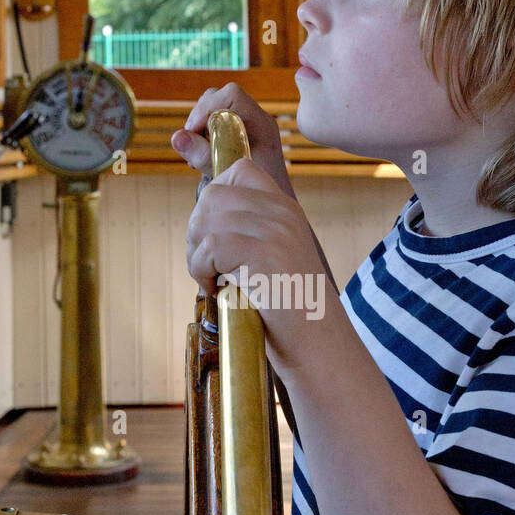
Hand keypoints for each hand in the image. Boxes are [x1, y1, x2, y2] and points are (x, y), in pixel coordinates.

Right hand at [171, 83, 293, 198]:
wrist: (272, 207)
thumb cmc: (255, 193)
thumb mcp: (226, 174)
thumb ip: (203, 156)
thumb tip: (177, 137)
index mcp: (261, 124)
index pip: (231, 95)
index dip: (207, 108)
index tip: (193, 132)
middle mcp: (255, 119)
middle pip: (218, 98)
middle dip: (198, 120)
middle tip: (193, 148)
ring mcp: (246, 125)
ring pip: (212, 110)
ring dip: (198, 130)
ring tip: (198, 158)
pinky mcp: (237, 134)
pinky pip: (213, 123)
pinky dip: (202, 137)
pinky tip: (202, 159)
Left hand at [185, 156, 331, 375]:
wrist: (318, 343)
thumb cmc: (289, 310)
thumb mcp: (272, 257)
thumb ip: (248, 231)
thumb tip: (201, 219)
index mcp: (286, 208)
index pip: (239, 170)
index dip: (213, 197)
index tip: (211, 235)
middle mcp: (282, 212)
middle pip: (213, 195)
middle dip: (196, 231)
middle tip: (205, 266)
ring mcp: (275, 230)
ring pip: (206, 221)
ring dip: (196, 255)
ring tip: (210, 280)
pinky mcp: (264, 253)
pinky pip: (210, 247)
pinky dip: (201, 271)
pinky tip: (215, 290)